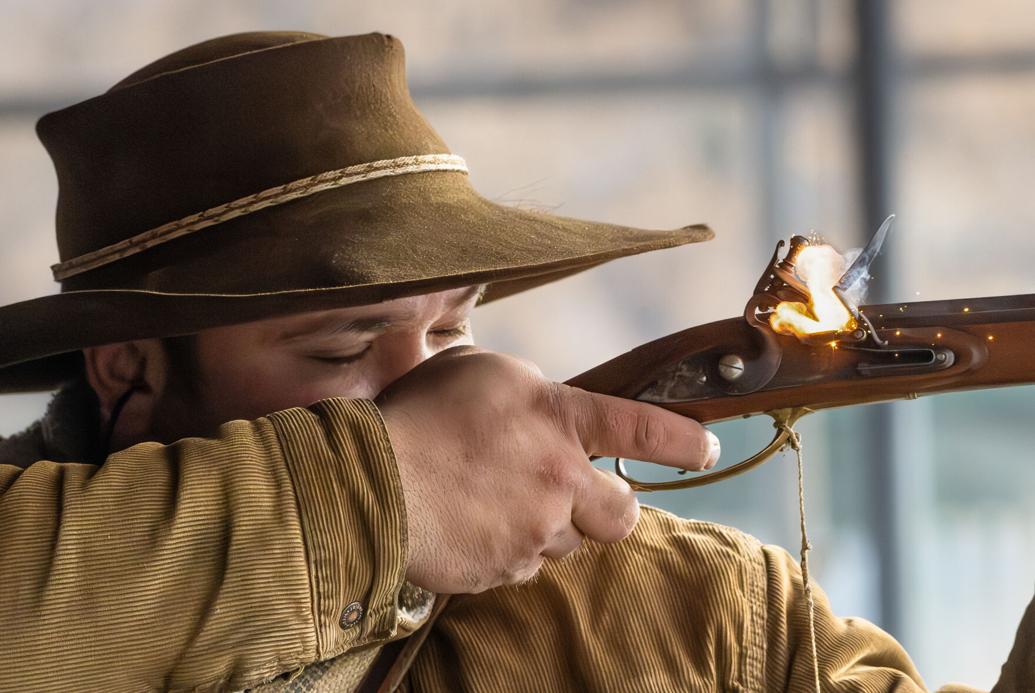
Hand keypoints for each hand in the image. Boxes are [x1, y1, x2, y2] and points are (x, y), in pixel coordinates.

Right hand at [375, 345, 719, 593]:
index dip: (681, 441)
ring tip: (492, 499)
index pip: (640, 428)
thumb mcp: (480, 370)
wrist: (371, 481)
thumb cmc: (420, 414)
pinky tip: (471, 523)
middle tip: (574, 495)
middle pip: (622, 514)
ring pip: (567, 541)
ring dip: (546, 525)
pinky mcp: (506, 570)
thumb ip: (528, 387)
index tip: (706, 449)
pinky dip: (507, 548)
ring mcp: (535, 532)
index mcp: (558, 419)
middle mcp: (560, 480)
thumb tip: (543, 404)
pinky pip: (523, 565)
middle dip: (610, 509)